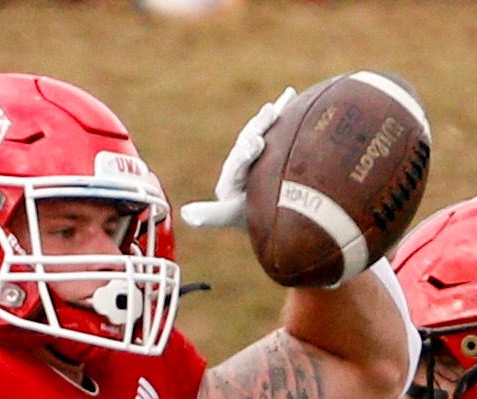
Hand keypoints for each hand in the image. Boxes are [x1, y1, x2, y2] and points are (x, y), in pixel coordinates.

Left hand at [180, 87, 295, 228]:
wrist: (278, 227)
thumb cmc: (254, 224)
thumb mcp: (233, 218)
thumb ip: (212, 215)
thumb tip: (185, 214)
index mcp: (230, 181)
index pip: (237, 164)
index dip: (246, 153)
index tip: (257, 143)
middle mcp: (240, 166)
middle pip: (248, 144)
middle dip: (258, 128)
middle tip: (270, 114)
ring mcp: (256, 158)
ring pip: (261, 134)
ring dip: (268, 120)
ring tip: (277, 107)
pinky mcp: (272, 151)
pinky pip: (277, 130)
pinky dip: (284, 113)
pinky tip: (291, 93)